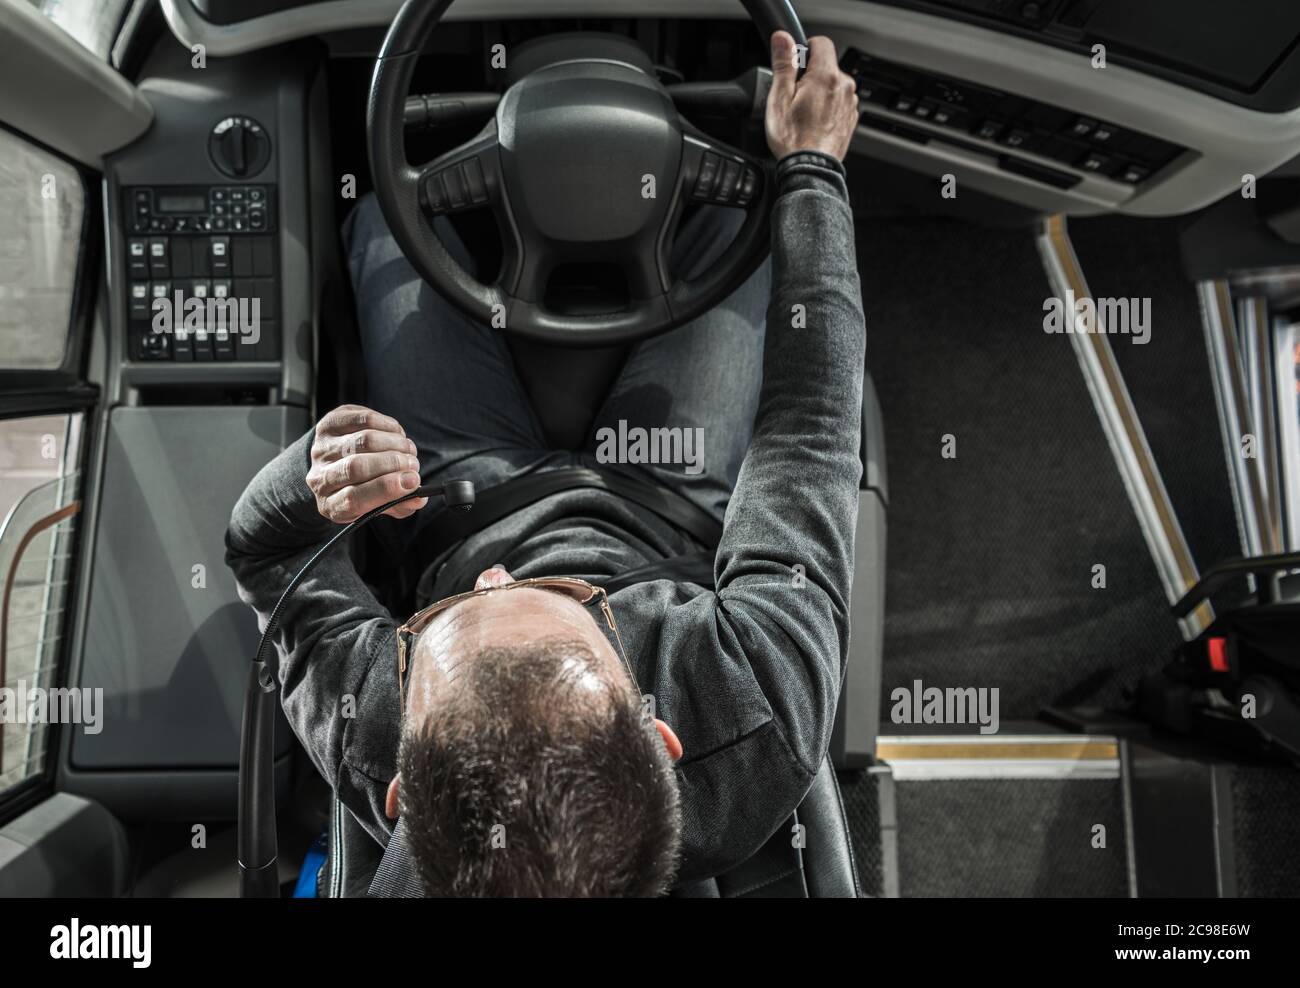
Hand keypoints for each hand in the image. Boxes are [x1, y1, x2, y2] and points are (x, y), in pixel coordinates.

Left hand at [306, 404, 424, 522]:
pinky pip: (363, 420)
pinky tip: (398, 435)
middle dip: (393, 463)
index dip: (386, 488)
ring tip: (409, 451)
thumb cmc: (362, 488)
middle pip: (357, 466)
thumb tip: (420, 497)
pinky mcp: (329, 423)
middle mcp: (321, 477)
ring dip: (395, 444)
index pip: (354, 498)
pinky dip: (388, 426)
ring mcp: (322, 448)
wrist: (336, 465)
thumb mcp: (379, 505)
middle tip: (414, 464)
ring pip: (363, 440)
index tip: (413, 481)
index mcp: (331, 504)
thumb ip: (400, 505)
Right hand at [765, 31, 858, 161]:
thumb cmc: (794, 140)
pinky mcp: (850, 118)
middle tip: (794, 98)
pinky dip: (827, 108)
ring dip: (819, 93)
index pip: (821, 42)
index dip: (805, 49)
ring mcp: (850, 104)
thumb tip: (783, 39)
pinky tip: (813, 123)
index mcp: (826, 77)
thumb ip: (784, 64)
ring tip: (803, 114)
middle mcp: (844, 87)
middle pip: (826, 66)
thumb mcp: (779, 98)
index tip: (796, 65)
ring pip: (833, 85)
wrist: (811, 170)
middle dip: (810, 76)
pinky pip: (838, 103)